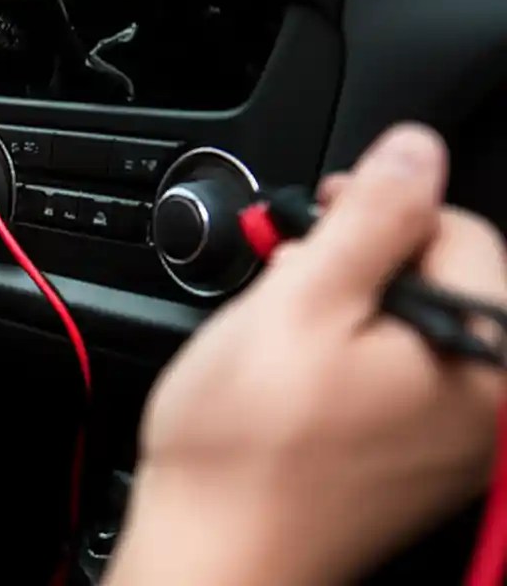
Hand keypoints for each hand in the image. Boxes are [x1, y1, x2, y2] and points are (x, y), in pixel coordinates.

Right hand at [108, 124, 506, 584]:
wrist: (216, 557)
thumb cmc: (244, 449)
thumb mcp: (297, 304)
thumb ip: (370, 220)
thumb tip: (416, 150)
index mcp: (480, 356)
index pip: (458, 229)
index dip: (376, 208)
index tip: (313, 221)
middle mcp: (488, 404)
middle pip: (440, 282)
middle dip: (359, 266)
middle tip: (287, 284)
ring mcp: (457, 443)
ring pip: (413, 331)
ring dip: (348, 314)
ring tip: (282, 337)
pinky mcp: (419, 466)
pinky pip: (401, 384)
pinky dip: (351, 364)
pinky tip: (297, 382)